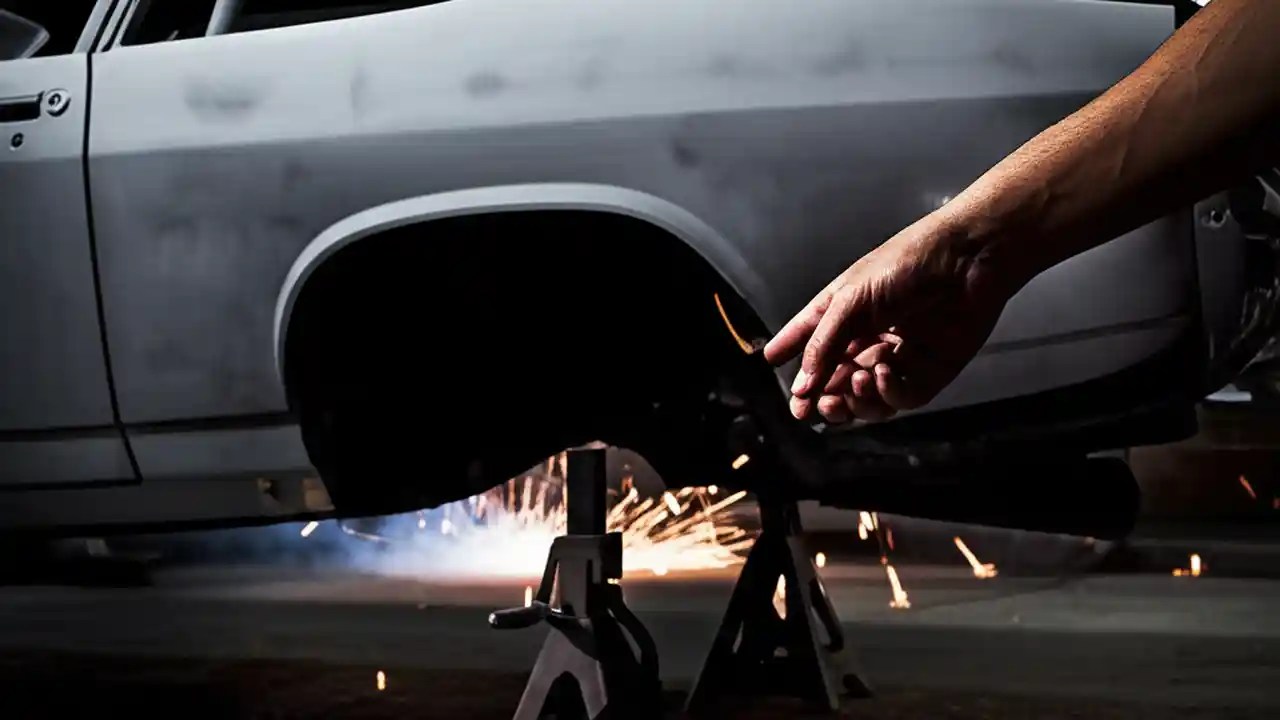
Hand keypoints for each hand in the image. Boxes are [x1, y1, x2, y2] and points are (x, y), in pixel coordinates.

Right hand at [763, 212, 1015, 422]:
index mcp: (844, 313)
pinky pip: (901, 397)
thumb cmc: (906, 263)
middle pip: (836, 383)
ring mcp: (899, 357)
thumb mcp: (851, 298)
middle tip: (810, 408)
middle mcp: (868, 338)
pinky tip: (883, 372)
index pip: (809, 340)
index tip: (768, 366)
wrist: (969, 260)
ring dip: (854, 401)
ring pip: (867, 399)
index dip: (789, 355)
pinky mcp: (930, 371)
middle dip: (821, 399)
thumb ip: (824, 343)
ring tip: (854, 382)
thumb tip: (802, 386)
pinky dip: (887, 392)